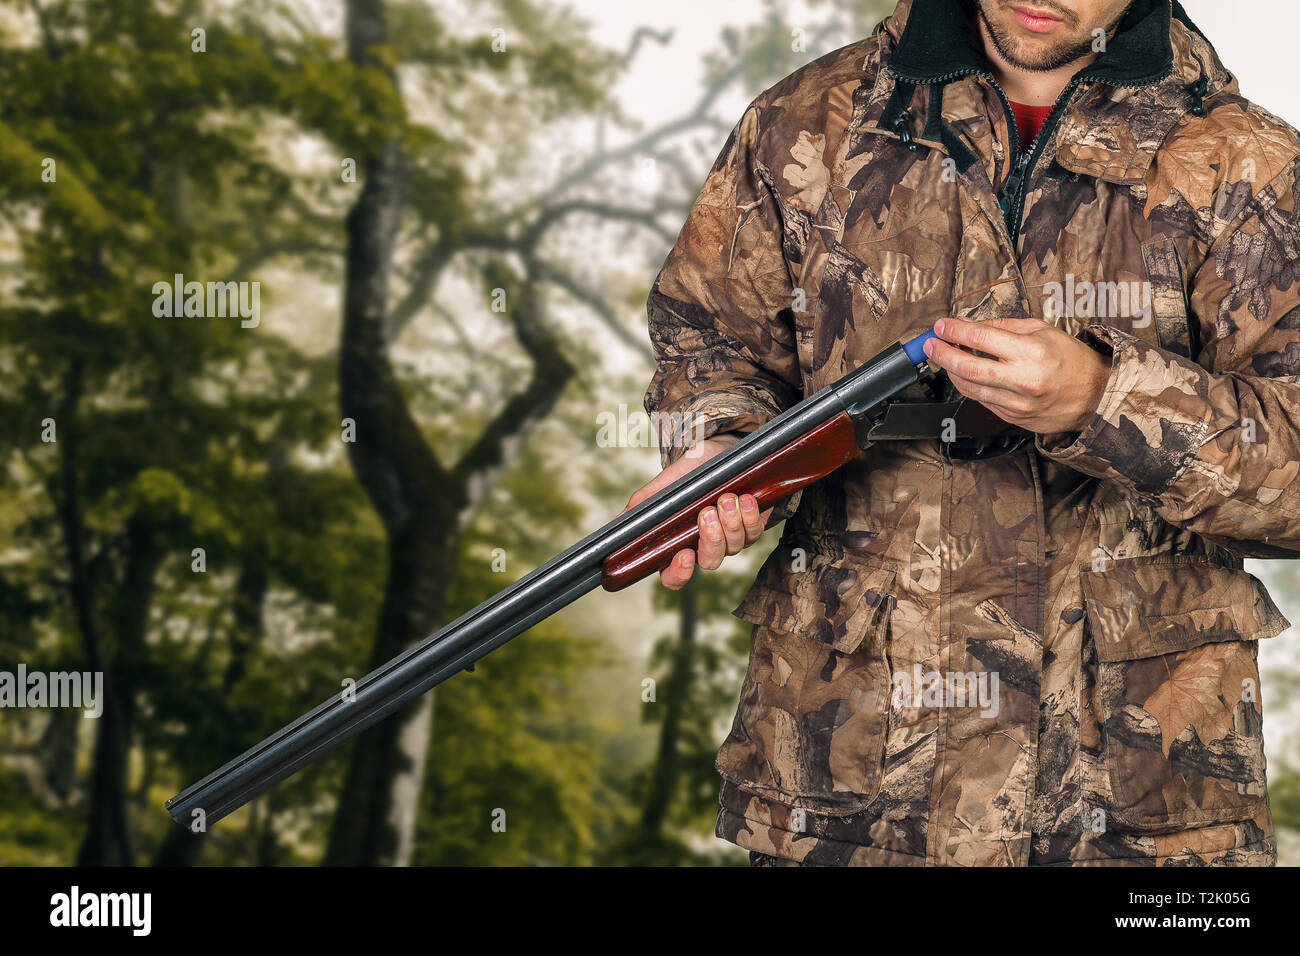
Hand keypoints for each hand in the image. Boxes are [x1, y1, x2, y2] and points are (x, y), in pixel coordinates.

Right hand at [624, 434, 771, 589]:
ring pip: (734, 547)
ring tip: (727, 498)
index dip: (679, 574)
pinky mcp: (752, 527)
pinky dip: (750, 517)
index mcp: (679, 543)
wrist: (721, 450)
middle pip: (710, 561)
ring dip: (731, 523)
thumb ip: (646, 502)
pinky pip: (754, 533)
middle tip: (707, 512)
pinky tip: (746, 499)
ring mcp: (731, 539)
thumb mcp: (667, 483)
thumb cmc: (691, 470)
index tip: (684, 555)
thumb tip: (621, 522)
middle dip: (711, 538)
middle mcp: (705, 546)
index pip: (674, 576)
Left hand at [923, 317, 1110, 434]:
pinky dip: (970, 386)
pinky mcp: (1013, 418)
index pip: (981, 338)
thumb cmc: (1070, 359)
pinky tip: (966, 374)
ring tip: (945, 357)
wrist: (1095, 396)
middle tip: (930, 344)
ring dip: (952, 372)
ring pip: (970, 388)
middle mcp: (1023, 380)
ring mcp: (1017, 403)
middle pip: (968, 368)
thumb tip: (969, 324)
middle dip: (942, 354)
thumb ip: (1004, 326)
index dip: (954, 331)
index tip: (941, 326)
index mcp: (1032, 352)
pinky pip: (982, 401)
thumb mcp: (1042, 331)